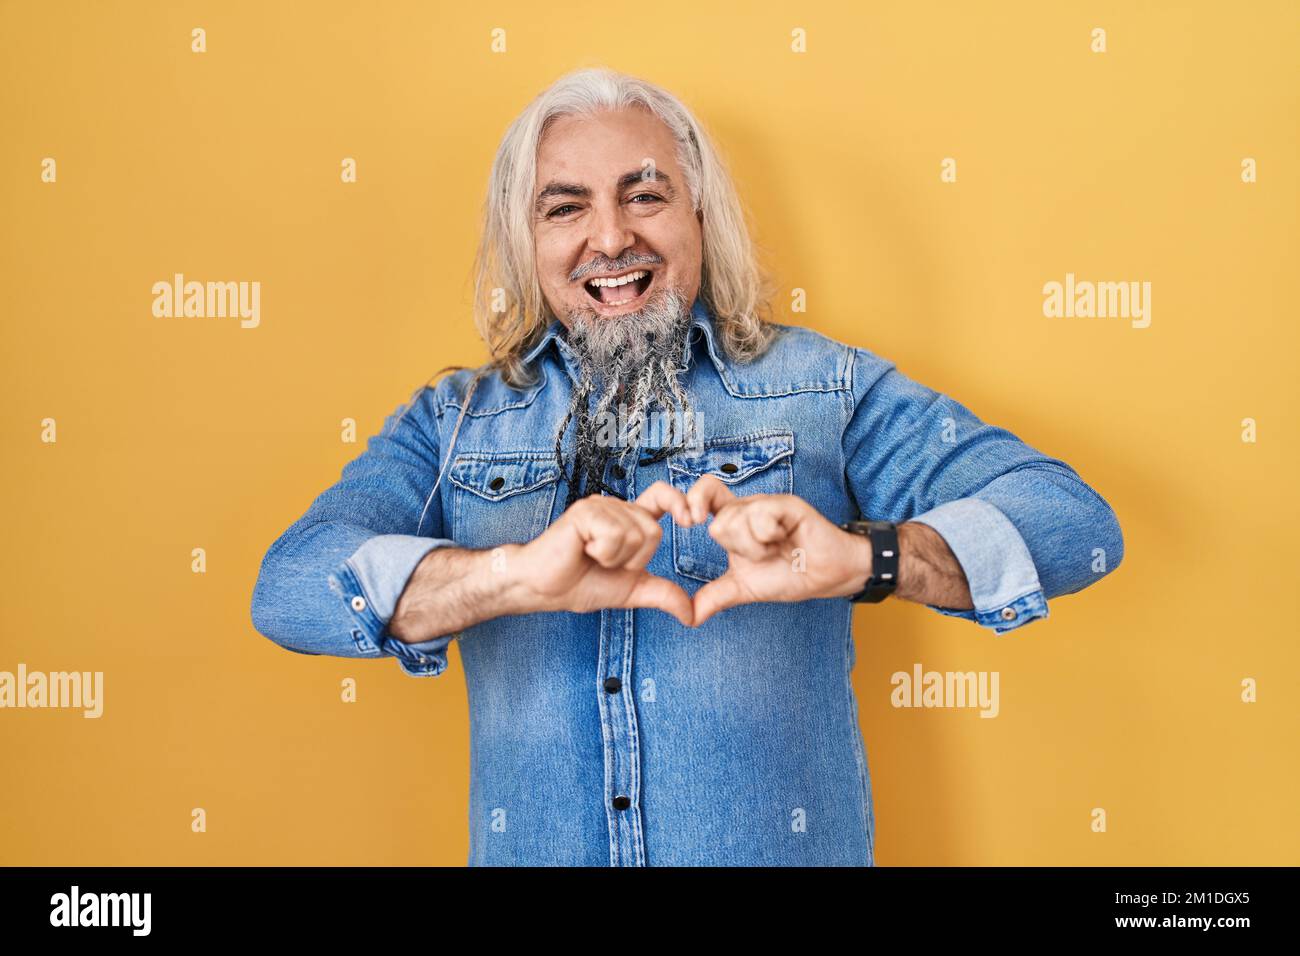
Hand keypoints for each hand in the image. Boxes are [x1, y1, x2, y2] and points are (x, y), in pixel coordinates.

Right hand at [509, 480, 697, 625]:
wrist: (545, 588)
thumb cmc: (582, 584)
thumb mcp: (631, 590)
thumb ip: (662, 595)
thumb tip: (692, 615)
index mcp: (629, 521)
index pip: (662, 497)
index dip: (679, 502)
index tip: (690, 521)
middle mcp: (616, 508)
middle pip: (654, 531)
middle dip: (633, 559)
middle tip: (605, 562)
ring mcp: (600, 506)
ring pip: (635, 534)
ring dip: (614, 558)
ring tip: (591, 556)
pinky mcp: (585, 511)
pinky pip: (614, 534)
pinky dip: (602, 552)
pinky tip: (583, 550)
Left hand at [686, 476, 874, 624]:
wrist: (826, 576)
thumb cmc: (788, 575)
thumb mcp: (743, 588)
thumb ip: (714, 598)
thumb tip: (687, 617)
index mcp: (734, 521)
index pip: (703, 494)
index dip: (692, 501)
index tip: (688, 522)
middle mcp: (747, 508)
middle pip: (718, 523)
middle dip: (739, 550)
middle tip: (762, 553)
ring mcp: (766, 503)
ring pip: (737, 521)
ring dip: (757, 547)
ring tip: (776, 547)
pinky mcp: (785, 504)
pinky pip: (760, 518)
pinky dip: (770, 537)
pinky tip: (786, 538)